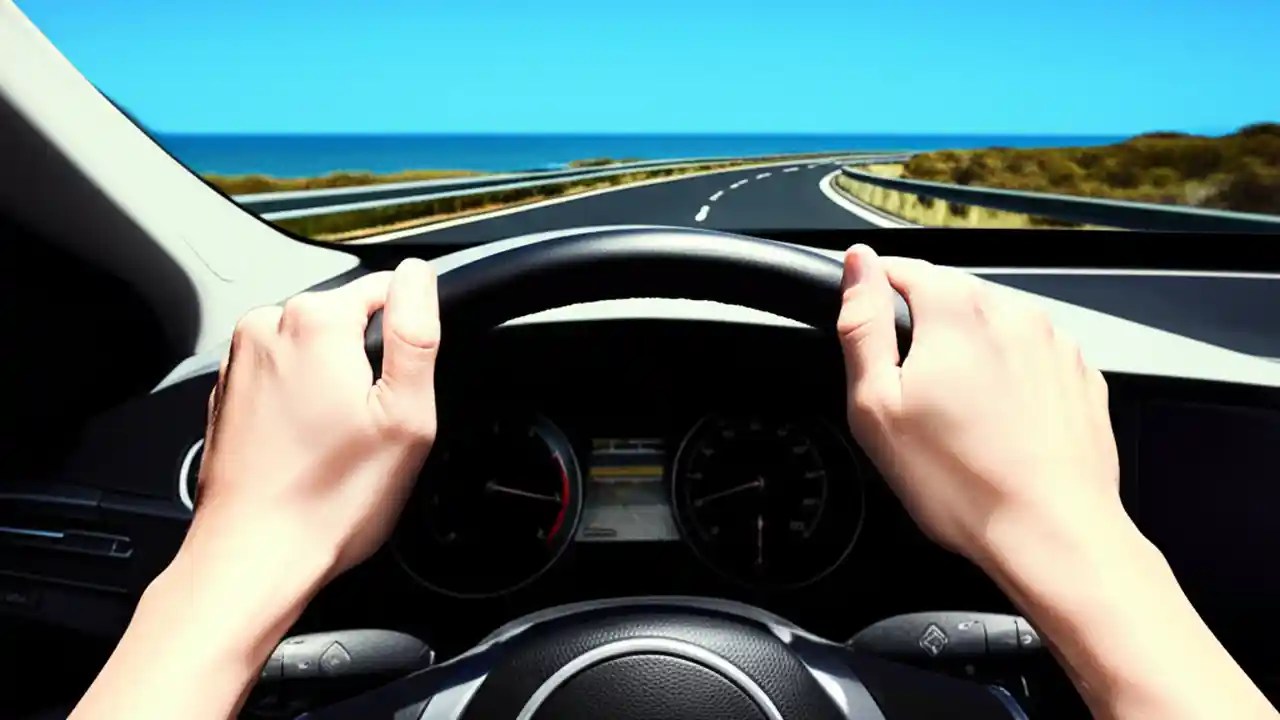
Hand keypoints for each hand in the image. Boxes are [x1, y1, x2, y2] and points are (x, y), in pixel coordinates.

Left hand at [190, 258, 439, 589]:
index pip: (386, 290)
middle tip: (374, 425)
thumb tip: (418, 274)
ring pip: (315, 349)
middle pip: (347, 319)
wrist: (254, 555)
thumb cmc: (330, 499)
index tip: (402, 389)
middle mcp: (268, 326)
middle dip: (368, 364)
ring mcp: (241, 359)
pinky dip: (302, 402)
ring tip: (338, 442)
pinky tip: (310, 448)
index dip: (408, 339)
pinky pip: (284, 376)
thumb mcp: (405, 415)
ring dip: (334, 383)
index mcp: (316, 320)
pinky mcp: (228, 390)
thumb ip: (416, 332)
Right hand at [835, 246, 1279, 719]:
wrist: (1051, 532)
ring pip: (992, 327)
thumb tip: (857, 265)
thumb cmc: (961, 482)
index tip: (873, 340)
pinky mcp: (1079, 374)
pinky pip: (1029, 358)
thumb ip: (862, 324)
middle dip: (926, 333)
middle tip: (913, 398)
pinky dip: (1010, 379)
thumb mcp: (877, 405)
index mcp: (955, 310)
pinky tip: (998, 426)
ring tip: (960, 420)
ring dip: (970, 355)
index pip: (903, 269)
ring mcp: (1053, 342)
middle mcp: (1011, 312)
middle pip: (950, 297)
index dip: (877, 298)